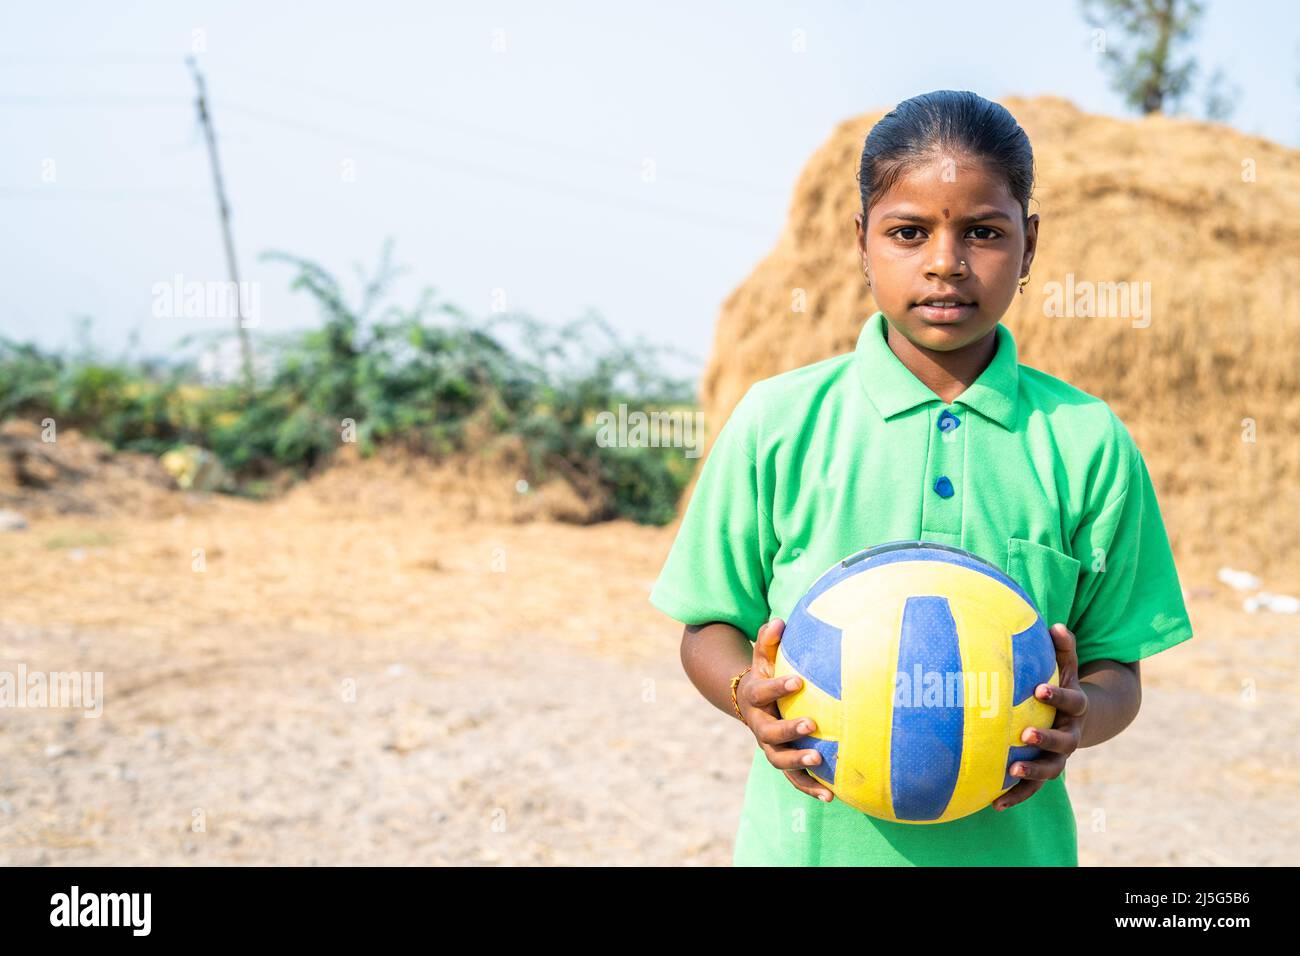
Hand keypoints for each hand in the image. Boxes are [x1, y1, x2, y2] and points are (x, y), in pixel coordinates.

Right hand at [736, 618, 833, 802]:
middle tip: (812, 724)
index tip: (798, 681)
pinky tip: (832, 796)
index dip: (778, 687)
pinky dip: (810, 788)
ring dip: (799, 762)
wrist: (749, 704)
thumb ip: (768, 641)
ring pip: (779, 760)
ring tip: (820, 761)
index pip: (763, 692)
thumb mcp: (762, 657)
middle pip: (769, 732)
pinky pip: (794, 778)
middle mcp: (759, 725)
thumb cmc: (765, 675)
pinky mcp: (782, 762)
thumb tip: (779, 620)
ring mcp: (770, 746)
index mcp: (755, 697)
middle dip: (789, 729)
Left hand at [993, 622, 1087, 811]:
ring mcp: (1060, 757)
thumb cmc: (1062, 683)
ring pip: (1050, 769)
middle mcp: (1071, 735)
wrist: (1082, 718)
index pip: (1071, 701)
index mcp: (1075, 707)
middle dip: (1046, 739)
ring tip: (1010, 772)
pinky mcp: (1045, 772)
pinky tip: (993, 804)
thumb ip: (1063, 647)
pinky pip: (1032, 788)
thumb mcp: (1066, 665)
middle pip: (1064, 742)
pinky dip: (1015, 796)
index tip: (1039, 690)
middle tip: (1024, 735)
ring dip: (1032, 772)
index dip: (1057, 696)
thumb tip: (1057, 624)